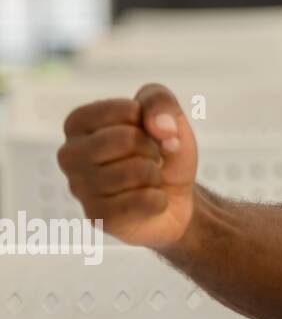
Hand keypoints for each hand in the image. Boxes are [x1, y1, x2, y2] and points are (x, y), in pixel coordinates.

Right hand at [58, 83, 198, 248]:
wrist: (175, 197)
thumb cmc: (162, 152)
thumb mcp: (169, 116)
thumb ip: (160, 101)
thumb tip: (160, 127)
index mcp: (79, 122)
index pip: (125, 110)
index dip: (150, 121)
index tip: (148, 132)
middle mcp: (69, 154)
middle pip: (126, 139)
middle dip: (153, 148)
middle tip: (151, 158)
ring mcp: (79, 187)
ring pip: (136, 171)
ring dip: (155, 175)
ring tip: (148, 179)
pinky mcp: (96, 216)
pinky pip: (142, 201)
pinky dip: (158, 199)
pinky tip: (148, 200)